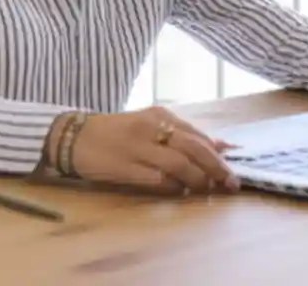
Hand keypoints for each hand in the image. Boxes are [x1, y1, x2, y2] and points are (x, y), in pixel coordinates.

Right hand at [61, 106, 240, 194]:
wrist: (74, 136)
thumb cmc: (117, 132)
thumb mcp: (150, 125)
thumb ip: (182, 135)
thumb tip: (221, 146)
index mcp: (160, 115)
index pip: (197, 135)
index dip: (218, 153)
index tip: (233, 168)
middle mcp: (151, 127)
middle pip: (193, 148)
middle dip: (216, 167)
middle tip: (231, 183)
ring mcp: (137, 146)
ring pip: (178, 163)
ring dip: (197, 179)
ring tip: (207, 189)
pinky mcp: (124, 166)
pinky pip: (156, 178)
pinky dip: (172, 186)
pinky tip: (180, 192)